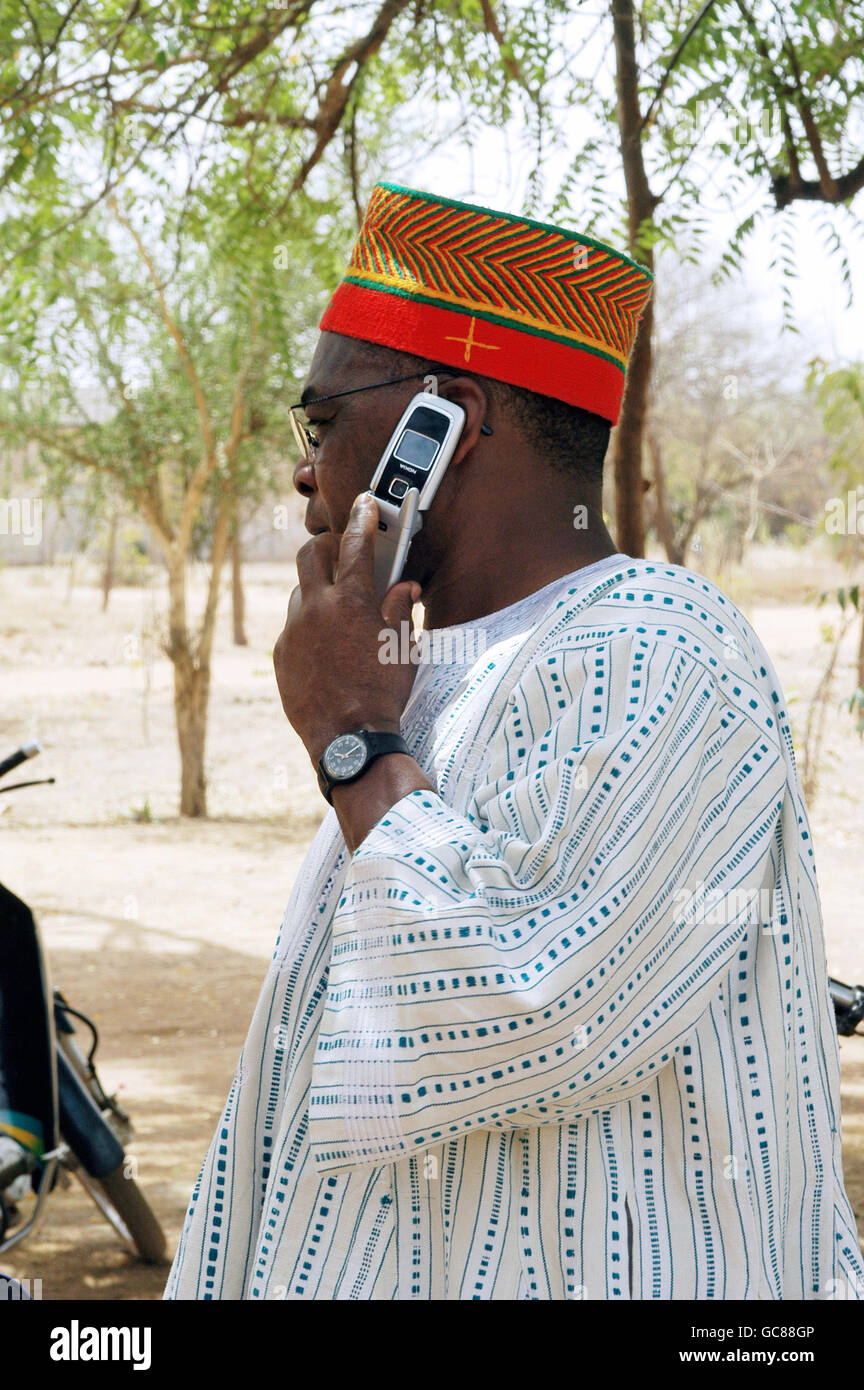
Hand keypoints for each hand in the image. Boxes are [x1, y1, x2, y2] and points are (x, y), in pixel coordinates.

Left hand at [273, 492, 421, 765]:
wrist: (348, 740)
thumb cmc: (383, 694)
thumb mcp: (404, 649)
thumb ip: (400, 611)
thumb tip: (405, 587)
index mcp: (352, 601)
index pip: (356, 545)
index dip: (363, 518)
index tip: (366, 503)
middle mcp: (316, 608)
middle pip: (310, 555)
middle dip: (327, 545)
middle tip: (342, 550)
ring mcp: (293, 631)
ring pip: (300, 593)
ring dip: (318, 591)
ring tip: (339, 610)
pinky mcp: (281, 655)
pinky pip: (294, 628)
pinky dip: (310, 627)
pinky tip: (327, 647)